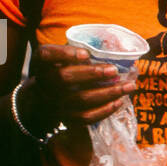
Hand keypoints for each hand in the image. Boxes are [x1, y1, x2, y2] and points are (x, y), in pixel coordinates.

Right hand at [19, 44, 135, 130]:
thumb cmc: (53, 73)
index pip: (46, 54)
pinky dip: (105, 110)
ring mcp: (54, 103)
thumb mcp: (54, 59)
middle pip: (65, 77)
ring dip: (108, 92)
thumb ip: (72, 51)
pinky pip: (87, 117)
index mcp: (41, 63)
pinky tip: (119, 101)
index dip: (65, 53)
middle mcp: (44, 82)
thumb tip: (107, 46)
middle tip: (114, 70)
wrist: (37, 102)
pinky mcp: (65, 119)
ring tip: (128, 86)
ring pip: (81, 98)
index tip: (86, 53)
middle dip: (93, 73)